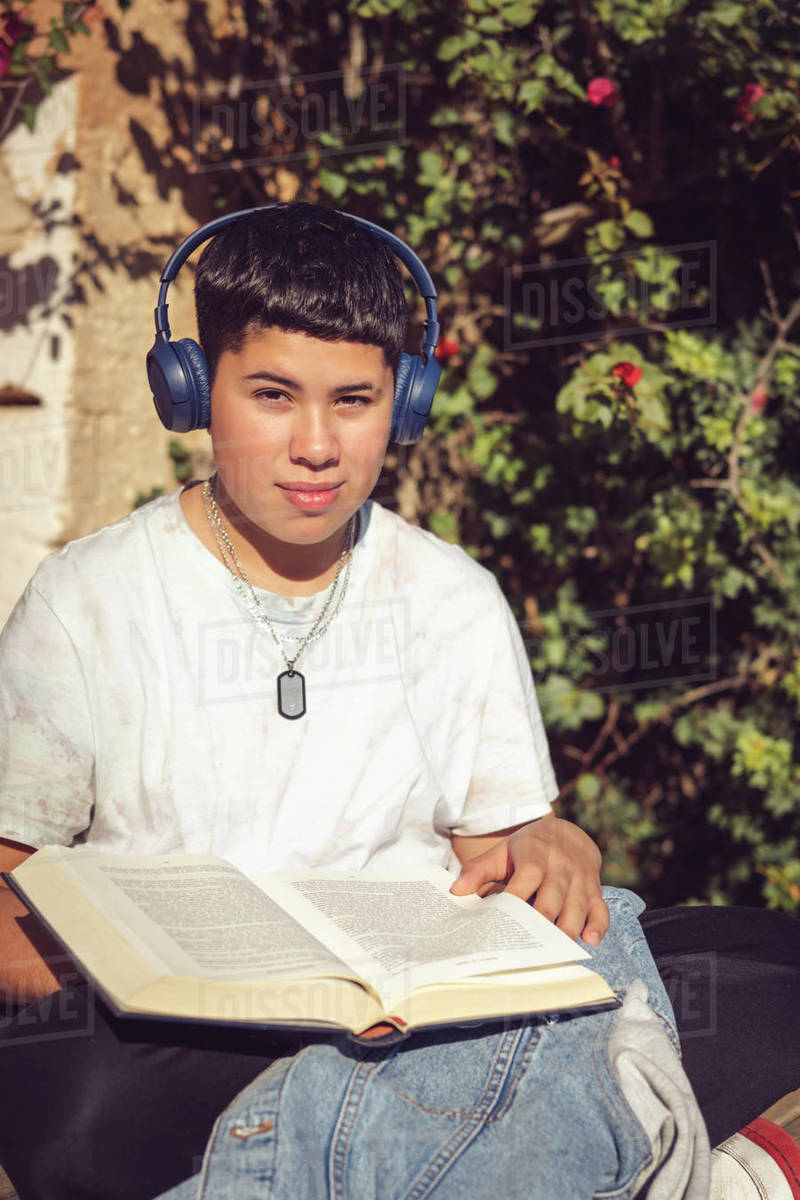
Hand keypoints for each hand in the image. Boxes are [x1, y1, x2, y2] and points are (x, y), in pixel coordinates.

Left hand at [450, 815, 608, 943]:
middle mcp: (561, 866)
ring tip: (557, 947)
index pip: (528, 874)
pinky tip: (590, 940)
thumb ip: (478, 870)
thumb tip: (456, 891)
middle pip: (554, 894)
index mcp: (535, 853)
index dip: (518, 895)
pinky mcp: (595, 890)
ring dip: (569, 926)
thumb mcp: (502, 852)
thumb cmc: (527, 849)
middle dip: (543, 918)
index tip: (504, 918)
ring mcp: (580, 879)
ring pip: (577, 904)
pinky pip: (600, 908)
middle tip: (529, 942)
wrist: (567, 833)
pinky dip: (598, 924)